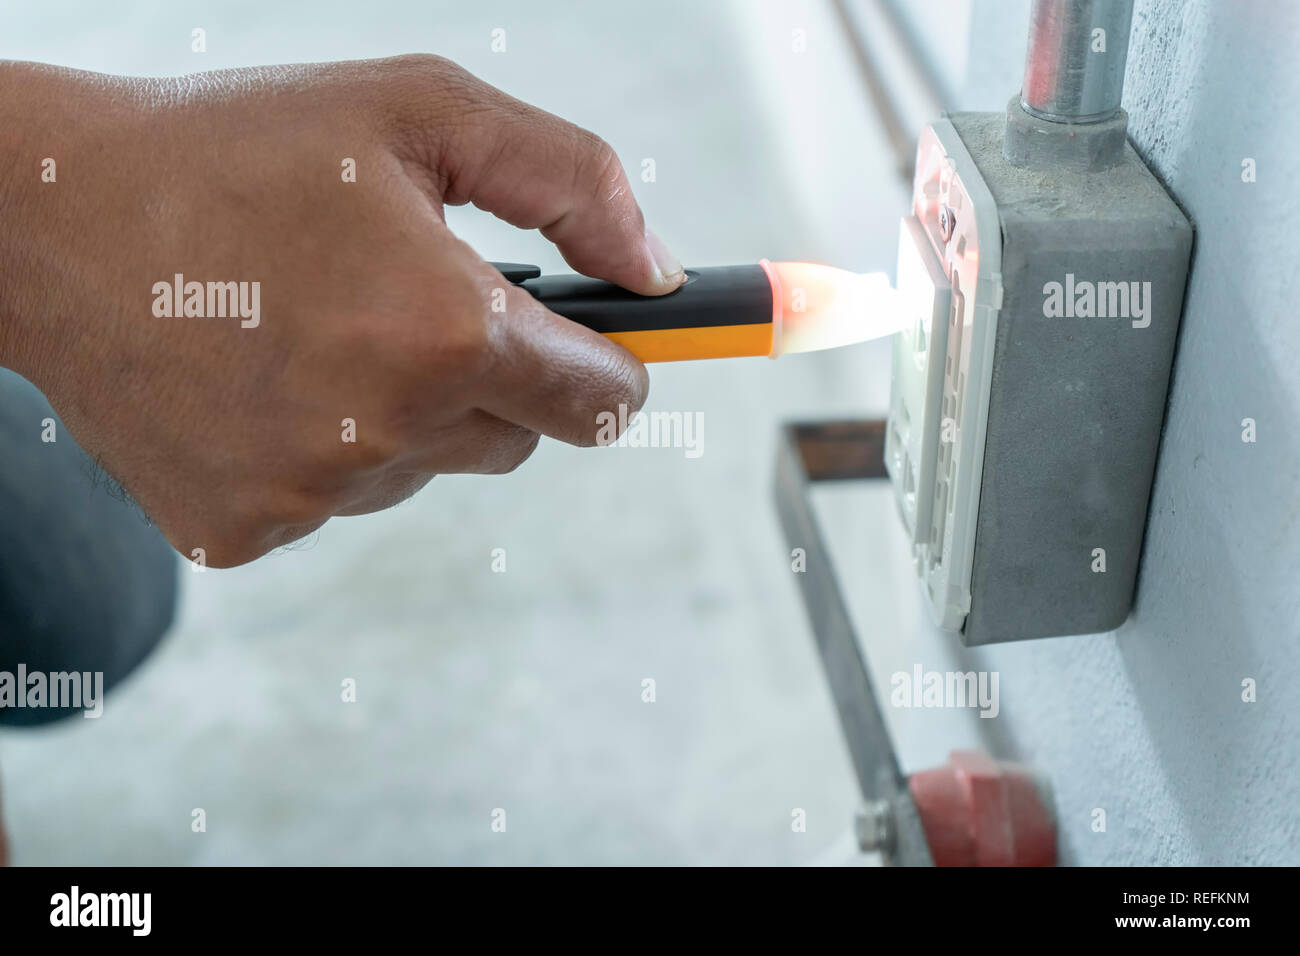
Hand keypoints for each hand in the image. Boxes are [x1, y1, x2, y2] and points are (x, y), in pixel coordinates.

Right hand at [0, 55, 684, 566]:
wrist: (48, 219)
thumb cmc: (238, 149)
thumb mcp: (420, 113)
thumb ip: (570, 182)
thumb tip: (655, 275)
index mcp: (448, 335)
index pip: (602, 404)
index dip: (612, 371)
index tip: (602, 351)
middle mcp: (386, 434)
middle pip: (518, 440)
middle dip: (498, 377)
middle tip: (423, 304)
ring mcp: (309, 496)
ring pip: (425, 468)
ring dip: (406, 409)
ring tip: (319, 325)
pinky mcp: (242, 532)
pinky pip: (339, 498)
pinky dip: (327, 446)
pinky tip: (264, 377)